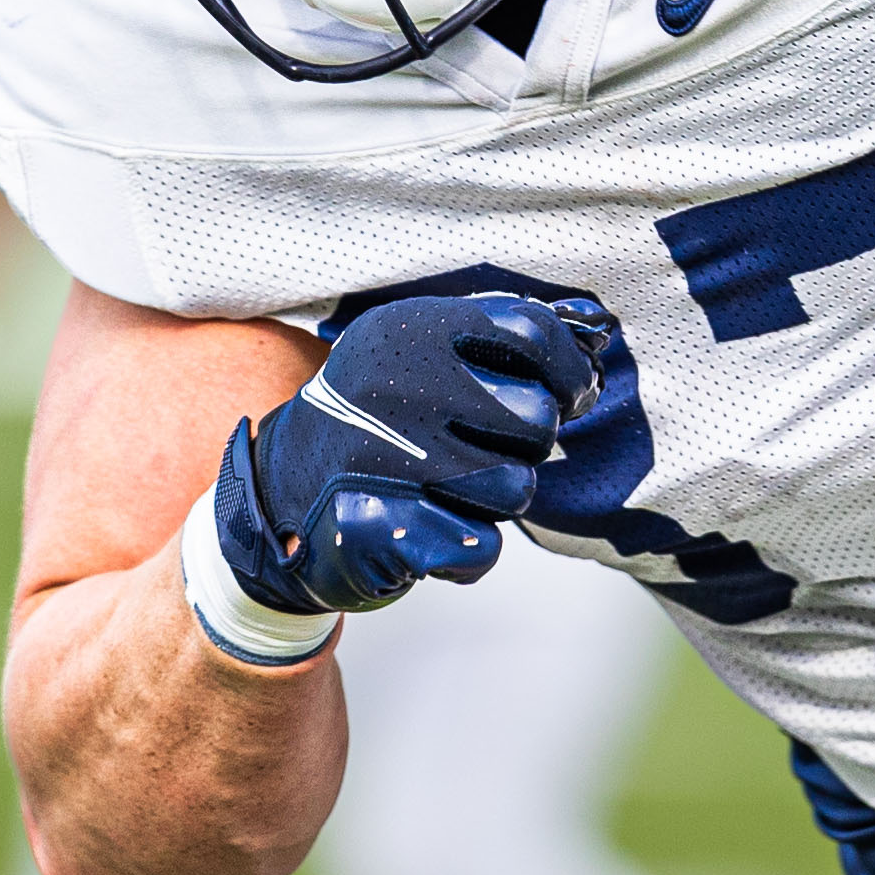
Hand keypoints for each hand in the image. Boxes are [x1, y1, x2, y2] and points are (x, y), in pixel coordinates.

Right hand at [214, 293, 610, 611]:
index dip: (570, 370)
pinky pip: (480, 546)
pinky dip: (464, 546)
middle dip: (525, 443)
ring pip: (516, 488)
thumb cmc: (382, 416)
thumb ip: (505, 332)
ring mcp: (385, 461)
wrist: (281, 496)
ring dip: (493, 498)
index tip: (571, 393)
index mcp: (411, 330)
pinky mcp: (379, 530)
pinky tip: (425, 525)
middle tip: (483, 445)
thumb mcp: (424, 349)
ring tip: (443, 485)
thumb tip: (593, 327)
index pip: (533, 333)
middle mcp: (396, 387)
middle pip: (537, 419)